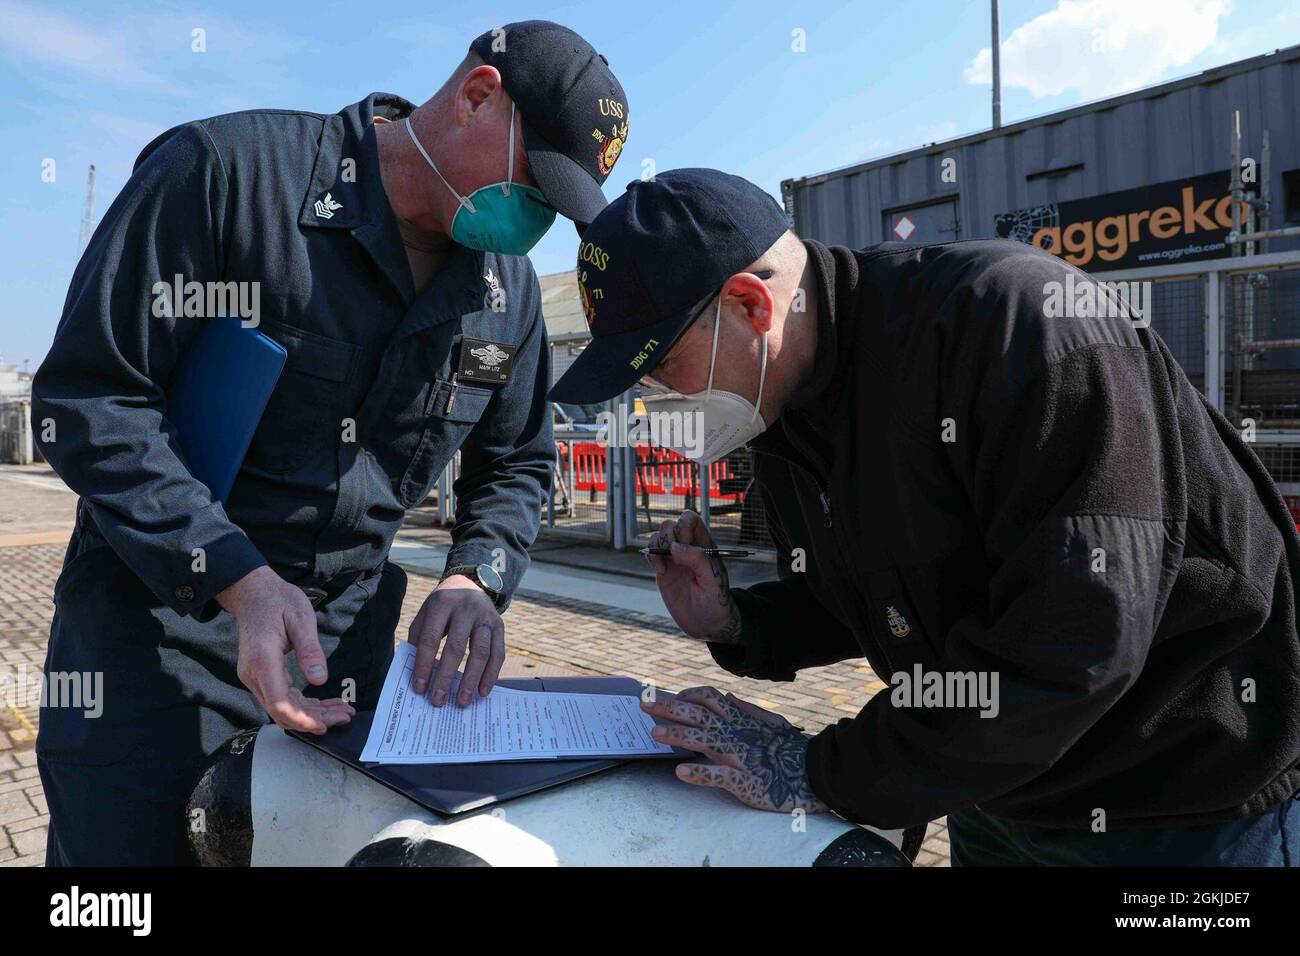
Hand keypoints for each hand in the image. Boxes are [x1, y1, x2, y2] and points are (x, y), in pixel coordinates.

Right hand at [218, 565, 354, 734]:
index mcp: (263, 660)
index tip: (322, 725)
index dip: (300, 719)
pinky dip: (304, 705)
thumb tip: (319, 679)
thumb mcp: (301, 617)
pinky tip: (326, 704)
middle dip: (313, 719)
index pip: (278, 702)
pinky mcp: (263, 677)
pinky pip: (283, 698)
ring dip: (312, 714)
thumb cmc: (277, 601)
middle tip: (344, 717)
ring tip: (341, 712)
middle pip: (282, 710)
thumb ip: (309, 649)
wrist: (253, 594)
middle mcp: (255, 674)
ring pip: (283, 707)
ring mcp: (256, 677)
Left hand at [408, 574, 504, 706]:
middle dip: (446, 677)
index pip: (431, 638)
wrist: (468, 584)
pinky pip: (498, 653)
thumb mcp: (426, 613)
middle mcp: (466, 608)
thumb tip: (417, 674)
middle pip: (456, 647)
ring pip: (481, 652)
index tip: (419, 688)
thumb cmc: (441, 606)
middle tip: (438, 700)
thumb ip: (418, 639)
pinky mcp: (500, 625)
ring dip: (472, 680)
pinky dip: (491, 675)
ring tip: (462, 701)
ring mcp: (486, 616)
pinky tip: (483, 692)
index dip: (424, 664)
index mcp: (442, 603)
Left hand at [643, 686, 828, 813]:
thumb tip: (729, 696)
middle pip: (697, 715)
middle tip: (644, 706)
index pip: (709, 698)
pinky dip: (699, 773)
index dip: (686, 695)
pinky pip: (718, 776)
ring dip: (677, 736)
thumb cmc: (790, 750)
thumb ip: (748, 709)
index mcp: (741, 720)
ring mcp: (739, 756)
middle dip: (669, 708)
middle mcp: (736, 733)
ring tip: (655, 734)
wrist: (813, 774)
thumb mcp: (772, 722)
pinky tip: (680, 771)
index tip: (669, 695)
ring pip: (703, 741)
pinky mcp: (743, 780)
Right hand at [645, 511, 741, 642]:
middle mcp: (688, 548)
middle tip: (674, 558)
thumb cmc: (716, 602)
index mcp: (704, 545)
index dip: (684, 526)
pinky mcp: (663, 570)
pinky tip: (660, 572)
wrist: (706, 624)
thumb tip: (675, 546)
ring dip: (656, 547)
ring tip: (664, 567)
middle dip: (668, 537)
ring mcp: (674, 559)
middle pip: (670, 524)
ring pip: (658, 537)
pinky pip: (650, 553)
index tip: (685, 543)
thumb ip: (698, 560)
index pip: (691, 520)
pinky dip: (650, 557)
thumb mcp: (712, 581)